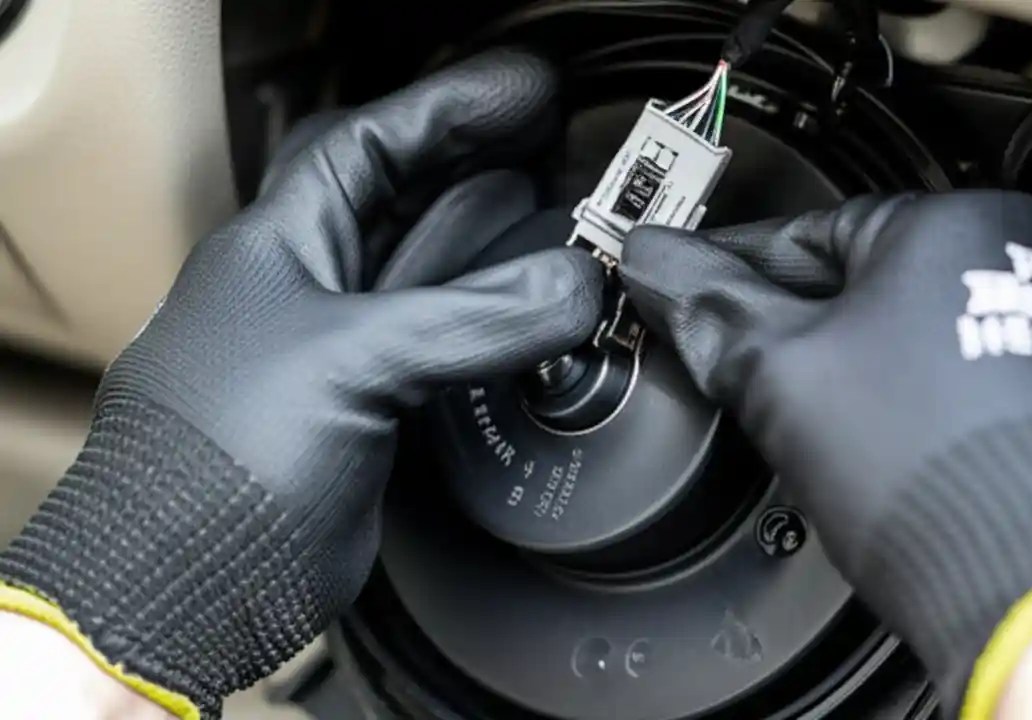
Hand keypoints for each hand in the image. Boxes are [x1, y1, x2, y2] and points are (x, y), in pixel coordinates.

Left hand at [0, 48, 601, 717]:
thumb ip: (469, 319)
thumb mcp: (349, 360)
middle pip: (411, 200)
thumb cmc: (208, 463)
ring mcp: (346, 352)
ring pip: (437, 277)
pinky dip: (500, 331)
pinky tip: (540, 320)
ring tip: (564, 222)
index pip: (371, 142)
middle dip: (482, 167)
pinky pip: (451, 348)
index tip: (525, 92)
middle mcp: (313, 289)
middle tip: (554, 146)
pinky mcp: (375, 414)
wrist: (187, 585)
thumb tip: (568, 288)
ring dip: (501, 253)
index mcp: (281, 244)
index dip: (451, 107)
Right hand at [619, 191, 1031, 714]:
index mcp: (956, 223)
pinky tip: (911, 451)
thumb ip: (713, 310)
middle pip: (878, 283)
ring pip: (937, 335)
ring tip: (837, 427)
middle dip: (811, 326)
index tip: (704, 293)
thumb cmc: (940, 475)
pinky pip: (991, 383)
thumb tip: (660, 266)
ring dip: (879, 371)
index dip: (739, 270)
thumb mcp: (786, 377)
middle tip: (756, 370)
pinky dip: (941, 406)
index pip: (809, 232)